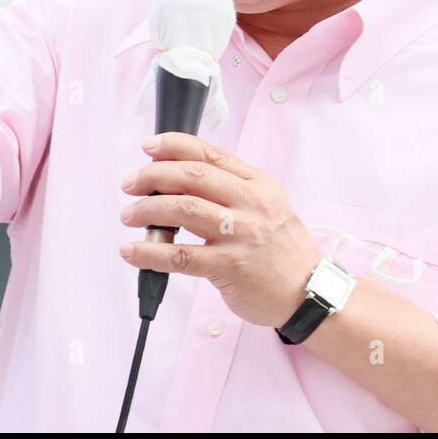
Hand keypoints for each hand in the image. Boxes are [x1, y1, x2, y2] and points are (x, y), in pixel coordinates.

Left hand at [119, 133, 323, 327]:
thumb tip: (182, 179)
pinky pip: (180, 255)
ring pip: (183, 209)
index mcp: (258, 184)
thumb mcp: (270, 207)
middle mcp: (251, 203)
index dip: (174, 146)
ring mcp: (240, 234)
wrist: (309, 292)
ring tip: (129, 215)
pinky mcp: (229, 266)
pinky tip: (132, 251)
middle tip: (131, 184)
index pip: (210, 154)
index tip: (148, 147)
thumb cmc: (283, 250)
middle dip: (153, 175)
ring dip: (147, 209)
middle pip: (192, 176)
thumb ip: (235, 190)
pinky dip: (149, 252)